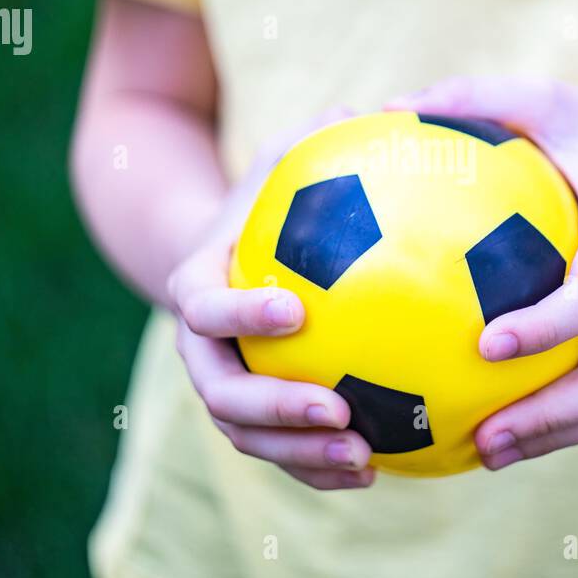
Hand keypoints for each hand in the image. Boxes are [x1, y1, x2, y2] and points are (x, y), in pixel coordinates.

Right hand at [167, 111, 375, 490]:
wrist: (235, 262)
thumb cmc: (272, 206)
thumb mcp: (285, 165)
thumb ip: (316, 142)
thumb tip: (375, 108)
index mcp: (198, 287)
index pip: (206, 308)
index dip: (242, 314)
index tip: (296, 311)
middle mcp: (200, 349)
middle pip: (221, 394)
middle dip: (277, 411)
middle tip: (340, 411)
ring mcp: (225, 390)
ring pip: (249, 437)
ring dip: (302, 456)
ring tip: (365, 459)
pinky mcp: (255, 420)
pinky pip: (282, 455)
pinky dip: (320, 469)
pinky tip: (378, 469)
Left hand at [391, 78, 577, 470]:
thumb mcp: (546, 100)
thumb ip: (476, 97)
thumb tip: (390, 104)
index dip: (548, 327)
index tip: (486, 346)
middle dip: (551, 417)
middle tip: (482, 439)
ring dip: (554, 436)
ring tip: (483, 452)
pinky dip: (559, 424)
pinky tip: (495, 430)